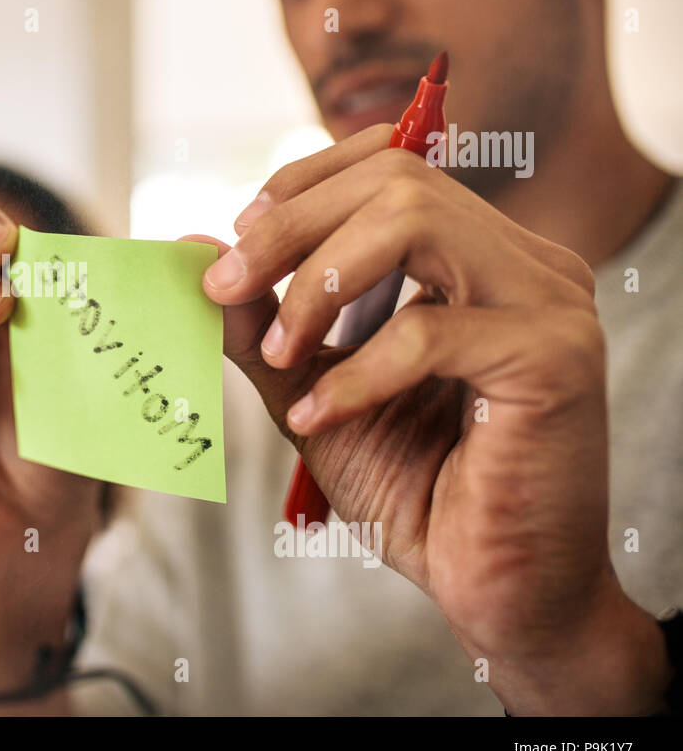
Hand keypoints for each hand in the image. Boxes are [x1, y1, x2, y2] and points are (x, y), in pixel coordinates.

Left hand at [197, 124, 669, 713]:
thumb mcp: (314, 389)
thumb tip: (195, 248)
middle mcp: (524, 262)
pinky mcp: (555, 358)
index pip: (388, 163)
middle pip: (396, 179)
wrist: (492, 587)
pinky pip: (429, 332)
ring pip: (416, 220)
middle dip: (290, 228)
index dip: (301, 188)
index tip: (235, 245)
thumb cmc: (417, 488)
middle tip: (223, 286)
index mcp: (479, 256)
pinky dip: (355, 373)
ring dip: (318, 284)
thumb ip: (264, 322)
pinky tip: (321, 416)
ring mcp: (549, 302)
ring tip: (280, 356)